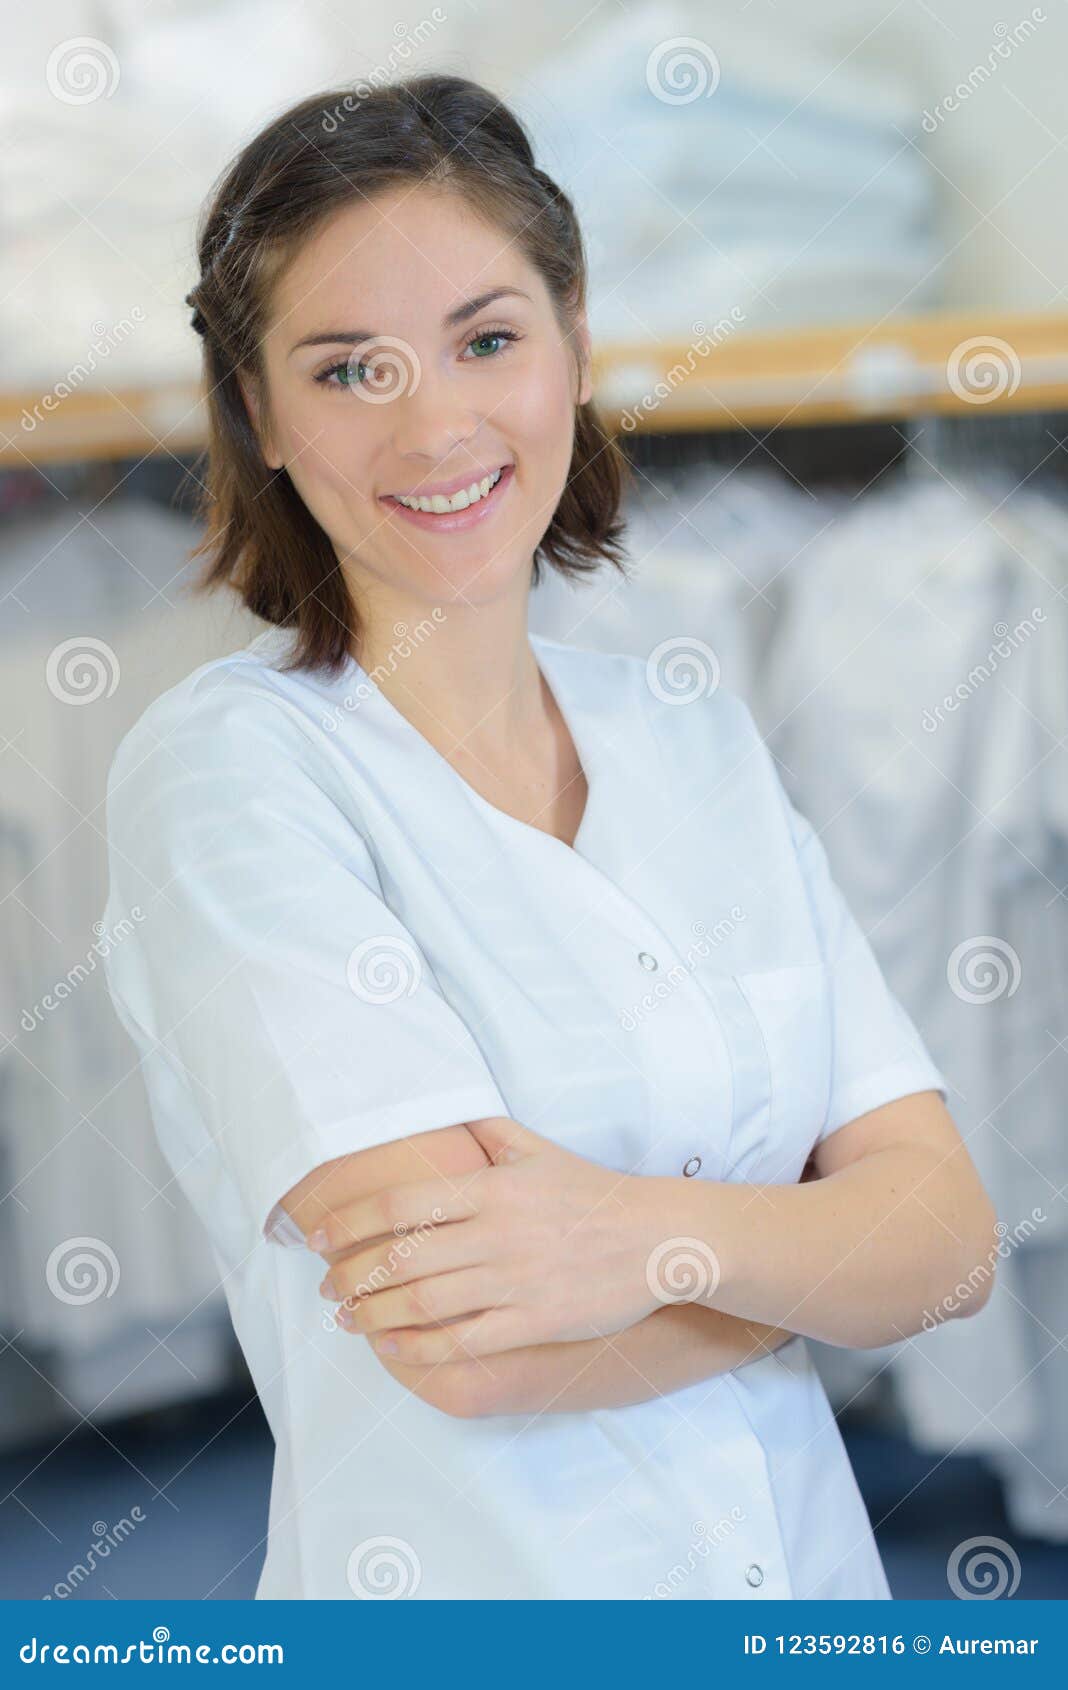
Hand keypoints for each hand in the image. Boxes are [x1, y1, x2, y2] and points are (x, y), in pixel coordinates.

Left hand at [308, 1116, 698, 1361]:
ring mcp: (514, 1280)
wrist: (659, 1238)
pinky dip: (417, 1346)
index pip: (400, 1203)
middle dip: (350, 1274)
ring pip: (422, 1301)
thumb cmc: (595, 1194)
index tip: (318, 1235)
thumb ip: (489, 1130)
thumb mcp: (539, 1149)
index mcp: (491, 1187)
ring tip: (347, 1318)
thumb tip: (450, 1110)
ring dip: (373, 1314)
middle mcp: (495, 1232)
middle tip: (324, 1286)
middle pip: (400, 1257)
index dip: (349, 1222)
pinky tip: (391, 1347)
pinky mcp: (533, 1321)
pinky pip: (462, 1339)